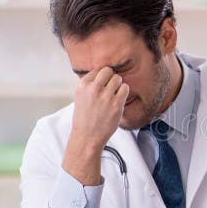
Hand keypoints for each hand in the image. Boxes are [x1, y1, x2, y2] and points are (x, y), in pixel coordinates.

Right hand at [62, 68, 128, 185]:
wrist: (87, 136)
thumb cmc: (85, 117)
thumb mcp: (81, 97)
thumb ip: (90, 85)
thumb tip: (103, 72)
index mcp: (82, 86)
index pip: (97, 70)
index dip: (101, 78)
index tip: (101, 86)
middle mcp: (93, 89)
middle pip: (108, 71)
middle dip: (110, 78)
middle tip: (110, 88)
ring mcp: (105, 96)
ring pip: (118, 78)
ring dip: (118, 85)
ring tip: (113, 95)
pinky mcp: (116, 104)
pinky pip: (125, 88)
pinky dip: (124, 92)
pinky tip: (119, 99)